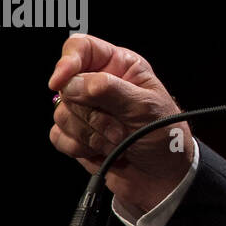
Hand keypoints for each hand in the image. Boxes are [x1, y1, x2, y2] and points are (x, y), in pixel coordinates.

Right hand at [48, 35, 194, 216]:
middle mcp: (99, 85)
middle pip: (68, 87)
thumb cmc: (166, 137)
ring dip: (91, 134)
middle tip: (121, 127)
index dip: (67, 62)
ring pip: (62, 114)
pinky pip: (59, 136)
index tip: (59, 82)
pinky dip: (79, 147)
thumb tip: (71, 83)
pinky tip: (103, 151)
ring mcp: (87, 112)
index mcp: (119, 67)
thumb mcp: (145, 107)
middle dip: (92, 114)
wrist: (165, 177)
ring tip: (118, 141)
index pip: (81, 48)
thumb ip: (108, 90)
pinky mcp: (78, 136)